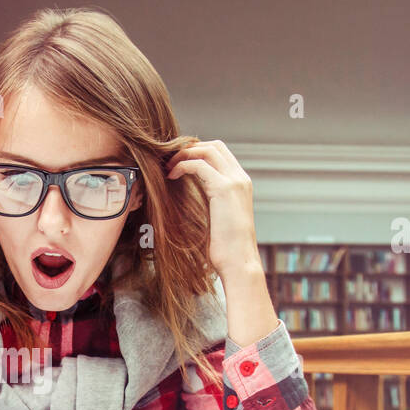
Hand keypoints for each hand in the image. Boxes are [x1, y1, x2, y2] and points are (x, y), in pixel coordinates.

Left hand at [165, 139, 261, 282]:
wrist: (239, 262)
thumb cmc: (227, 248)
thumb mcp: (220, 219)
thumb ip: (212, 202)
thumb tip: (194, 199)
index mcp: (241, 184)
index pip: (220, 153)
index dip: (198, 152)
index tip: (177, 162)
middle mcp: (241, 178)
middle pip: (215, 146)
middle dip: (190, 148)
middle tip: (169, 161)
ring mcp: (234, 182)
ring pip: (207, 150)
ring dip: (184, 155)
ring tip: (167, 167)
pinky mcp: (224, 189)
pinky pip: (199, 165)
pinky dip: (182, 165)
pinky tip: (172, 176)